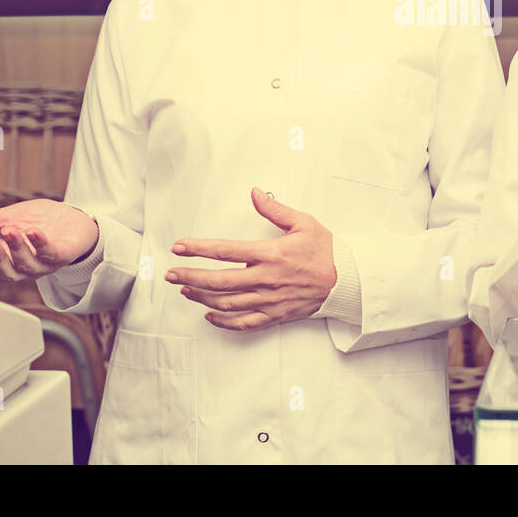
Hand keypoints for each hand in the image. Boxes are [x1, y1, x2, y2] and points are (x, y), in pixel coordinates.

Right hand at [0, 198, 98, 285]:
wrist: (73, 218)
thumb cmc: (38, 222)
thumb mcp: (6, 219)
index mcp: (8, 261)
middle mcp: (25, 267)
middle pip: (7, 274)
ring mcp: (45, 263)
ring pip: (28, 265)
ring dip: (17, 249)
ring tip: (8, 230)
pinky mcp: (64, 254)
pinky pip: (52, 253)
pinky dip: (41, 243)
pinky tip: (32, 231)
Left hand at [166, 187, 336, 332]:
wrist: (347, 280)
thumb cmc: (326, 249)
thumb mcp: (303, 222)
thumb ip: (275, 209)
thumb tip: (255, 193)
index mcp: (270, 253)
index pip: (225, 251)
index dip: (198, 249)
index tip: (179, 247)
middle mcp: (265, 278)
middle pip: (218, 281)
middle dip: (190, 276)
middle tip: (170, 274)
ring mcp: (269, 299)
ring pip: (226, 303)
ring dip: (201, 298)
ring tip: (186, 290)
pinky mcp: (275, 315)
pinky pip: (244, 323)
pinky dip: (223, 322)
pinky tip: (210, 316)